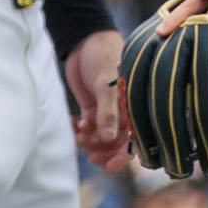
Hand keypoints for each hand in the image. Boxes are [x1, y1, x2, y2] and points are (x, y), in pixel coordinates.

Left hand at [67, 30, 129, 171]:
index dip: (123, 156)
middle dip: (102, 150)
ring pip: (99, 137)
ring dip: (88, 140)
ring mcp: (106, 110)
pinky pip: (87, 127)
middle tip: (88, 154)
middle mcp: (122, 111)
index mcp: (133, 107)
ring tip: (78, 133)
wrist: (85, 40)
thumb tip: (110, 139)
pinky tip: (73, 123)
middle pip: (115, 142)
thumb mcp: (106, 85)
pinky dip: (79, 130)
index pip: (134, 138)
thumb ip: (108, 113)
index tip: (108, 168)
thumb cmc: (103, 57)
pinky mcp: (91, 106)